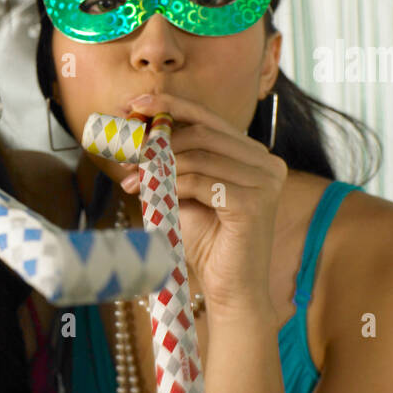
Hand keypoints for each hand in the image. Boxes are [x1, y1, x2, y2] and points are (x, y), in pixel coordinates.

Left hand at [119, 92, 285, 314]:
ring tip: (133, 181)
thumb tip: (135, 134)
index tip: (133, 104)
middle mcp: (267, 162)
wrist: (229, 287)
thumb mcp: (183, 192)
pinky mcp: (256, 201)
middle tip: (126, 154)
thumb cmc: (206, 241)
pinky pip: (202, 181)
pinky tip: (154, 197)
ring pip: (199, 155)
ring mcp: (266, 180)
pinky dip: (172, 185)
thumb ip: (170, 162)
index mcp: (252, 154)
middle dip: (158, 140)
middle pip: (202, 132)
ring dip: (159, 165)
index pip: (208, 118)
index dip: (170, 106)